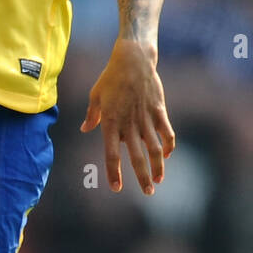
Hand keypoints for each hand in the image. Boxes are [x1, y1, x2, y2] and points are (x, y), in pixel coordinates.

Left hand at [81, 38, 174, 193]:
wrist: (133, 60)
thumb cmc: (111, 77)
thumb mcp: (95, 95)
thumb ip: (91, 115)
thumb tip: (85, 129)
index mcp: (110, 122)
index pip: (111, 153)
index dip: (114, 172)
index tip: (116, 187)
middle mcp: (128, 123)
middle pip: (136, 156)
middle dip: (142, 177)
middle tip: (147, 193)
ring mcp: (145, 118)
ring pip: (154, 148)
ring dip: (158, 166)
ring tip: (159, 180)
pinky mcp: (159, 110)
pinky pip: (166, 132)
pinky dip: (168, 145)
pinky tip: (167, 155)